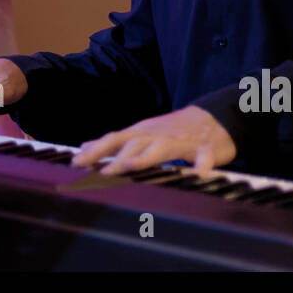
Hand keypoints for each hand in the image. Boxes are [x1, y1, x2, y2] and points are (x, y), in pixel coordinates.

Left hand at [73, 105, 236, 176]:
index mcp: (141, 133)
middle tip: (102, 171)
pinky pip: (204, 157)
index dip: (95, 150)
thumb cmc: (173, 130)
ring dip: (146, 156)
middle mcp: (157, 135)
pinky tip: (199, 175)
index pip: (113, 139)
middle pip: (134, 142)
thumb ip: (115, 142)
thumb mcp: (142, 133)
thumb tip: (85, 147)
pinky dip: (202, 165)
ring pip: (162, 147)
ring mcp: (181, 140)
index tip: (76, 162)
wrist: (215, 116)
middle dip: (116, 156)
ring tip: (132, 166)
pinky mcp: (206, 149)